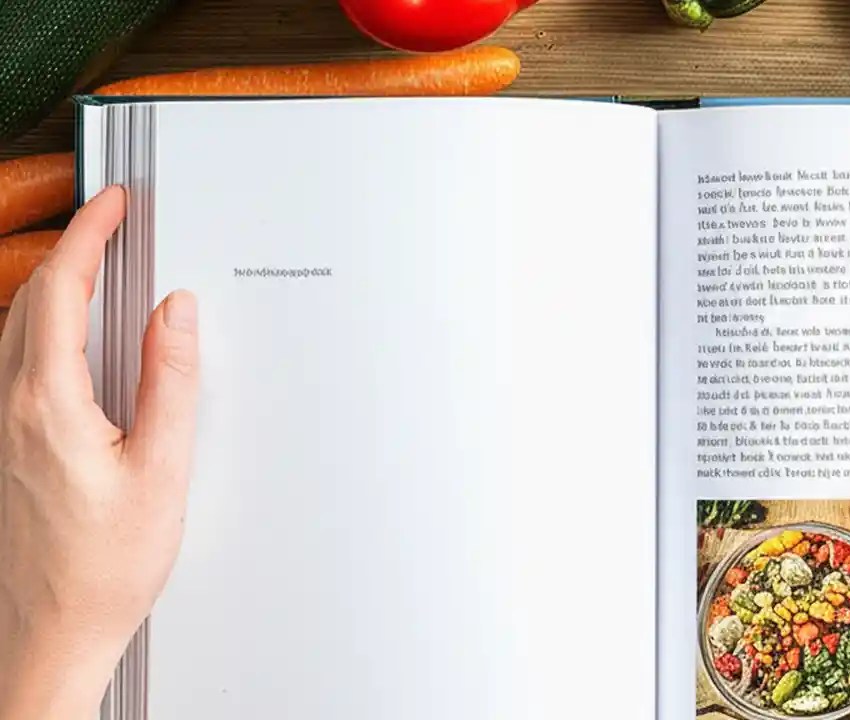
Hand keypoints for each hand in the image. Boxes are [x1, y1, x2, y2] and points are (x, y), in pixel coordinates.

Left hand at [0, 187, 199, 719]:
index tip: (112, 203)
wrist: (52, 633)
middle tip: (112, 224)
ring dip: (54, 286)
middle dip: (72, 249)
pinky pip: (12, 360)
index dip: (89, 235)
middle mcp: (7, 407)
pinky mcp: (1, 447)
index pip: (62, 290)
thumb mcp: (161, 470)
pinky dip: (42, 325)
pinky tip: (71, 340)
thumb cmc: (104, 568)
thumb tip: (175, 312)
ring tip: (98, 268)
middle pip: (32, 299)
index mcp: (45, 403)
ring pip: (15, 326)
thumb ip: (168, 381)